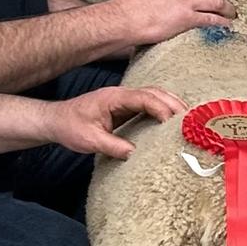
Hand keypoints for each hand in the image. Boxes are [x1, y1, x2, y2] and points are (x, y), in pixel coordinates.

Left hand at [48, 85, 185, 158]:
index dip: (161, 108)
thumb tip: (135, 153)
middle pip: (154, 92)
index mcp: (113, 97)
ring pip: (153, 95)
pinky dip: (162, 109)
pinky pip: (147, 103)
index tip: (173, 122)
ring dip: (170, 104)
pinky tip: (170, 120)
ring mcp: (123, 99)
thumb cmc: (70, 127)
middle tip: (190, 118)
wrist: (56, 120)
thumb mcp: (89, 140)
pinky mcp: (124, 106)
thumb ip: (112, 146)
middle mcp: (121, 94)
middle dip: (173, 103)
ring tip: (186, 118)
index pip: (144, 98)